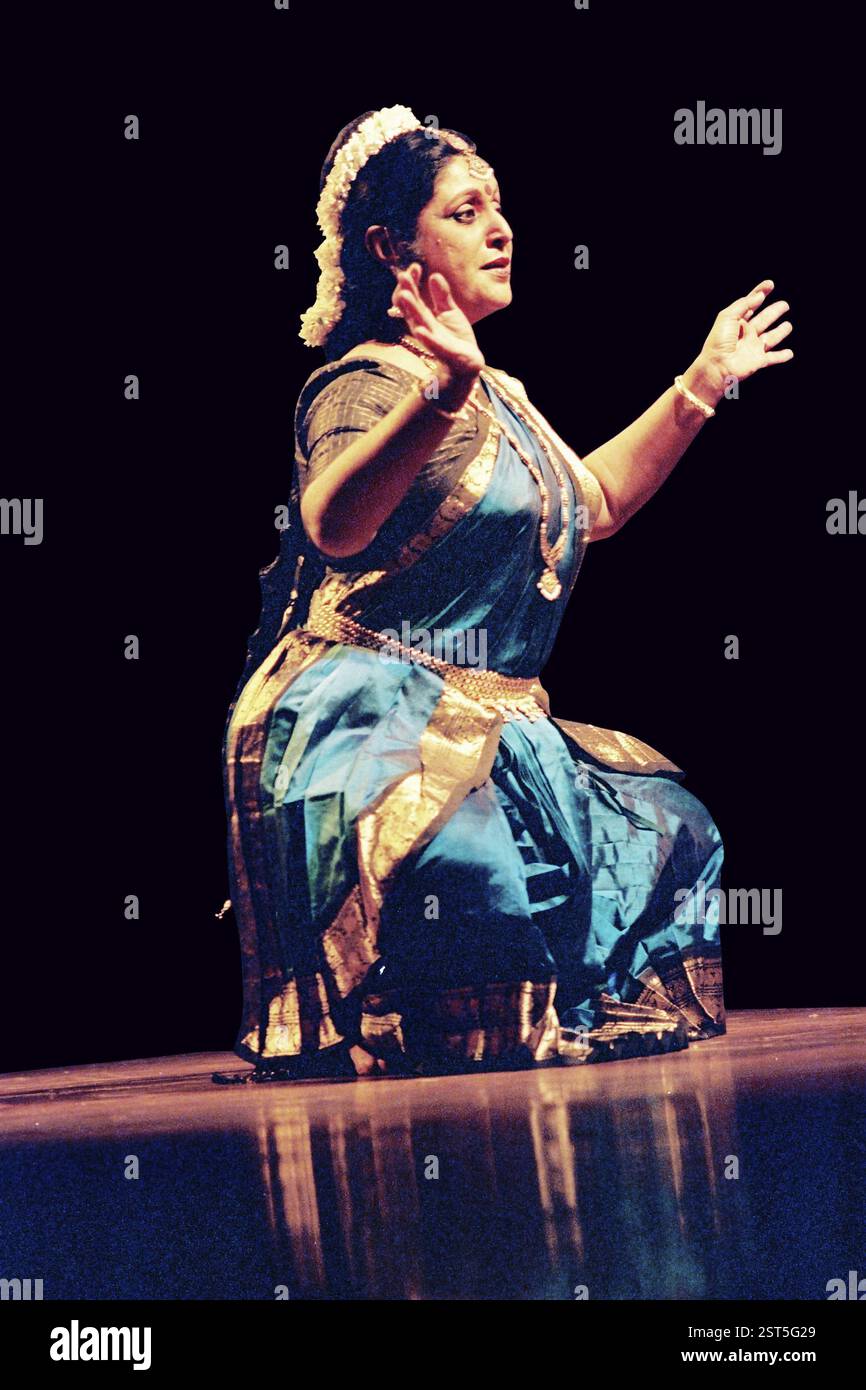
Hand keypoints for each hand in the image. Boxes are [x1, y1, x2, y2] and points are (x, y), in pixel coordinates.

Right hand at [391, 262, 484, 387]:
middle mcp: (423, 326)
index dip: (411, 282)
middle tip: (403, 275)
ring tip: (406, 295)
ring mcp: (431, 339)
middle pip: (410, 307)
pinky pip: (433, 344)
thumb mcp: (449, 312)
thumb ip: (442, 296)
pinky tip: (420, 330)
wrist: (467, 362)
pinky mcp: (443, 351)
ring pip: (417, 322)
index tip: (415, 267)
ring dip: (411, 309)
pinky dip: (427, 337)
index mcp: (423, 316)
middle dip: (406, 291)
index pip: (411, 297)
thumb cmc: (455, 337)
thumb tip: (434, 275)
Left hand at [693, 279, 793, 396]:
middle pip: (764, 319)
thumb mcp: (727, 316)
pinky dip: (781, 356)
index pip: (751, 304)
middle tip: (785, 305)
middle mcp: (747, 334)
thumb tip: (759, 295)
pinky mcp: (759, 361)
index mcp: (737, 322)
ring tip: (788, 326)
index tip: (770, 284)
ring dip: (780, 332)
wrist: (718, 366)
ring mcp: (753, 347)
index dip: (760, 293)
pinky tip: (790, 353)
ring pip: (770, 338)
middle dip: (774, 312)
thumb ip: (744, 304)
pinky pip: (773, 358)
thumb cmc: (719, 341)